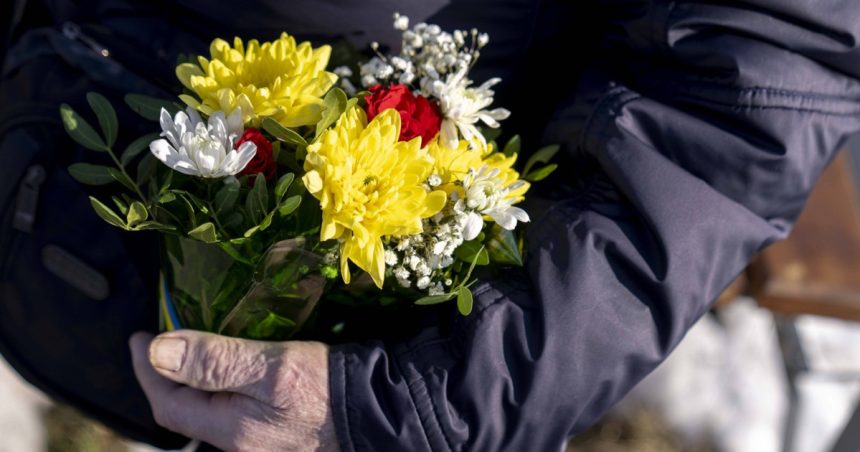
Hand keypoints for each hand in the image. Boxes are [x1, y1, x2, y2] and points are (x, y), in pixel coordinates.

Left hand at [129, 331, 338, 451]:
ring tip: (188, 347)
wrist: (382, 409)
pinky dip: (218, 383)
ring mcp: (259, 439)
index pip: (169, 403)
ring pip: (208, 409)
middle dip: (166, 376)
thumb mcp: (272, 367)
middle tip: (159, 338)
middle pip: (186, 410)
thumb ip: (216, 361)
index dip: (148, 369)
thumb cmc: (328, 387)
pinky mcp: (276, 428)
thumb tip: (159, 352)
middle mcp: (239, 442)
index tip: (140, 335)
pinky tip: (228, 365)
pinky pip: (231, 407)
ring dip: (192, 378)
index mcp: (230, 432)